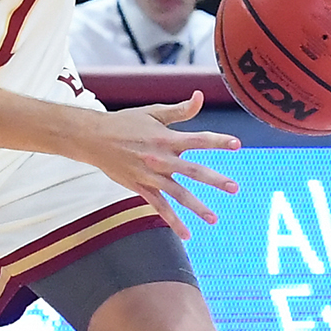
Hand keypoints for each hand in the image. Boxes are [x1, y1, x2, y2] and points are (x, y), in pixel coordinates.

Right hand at [75, 92, 239, 238]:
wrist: (93, 139)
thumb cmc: (125, 123)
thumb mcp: (153, 113)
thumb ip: (180, 110)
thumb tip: (200, 96)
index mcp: (166, 138)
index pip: (198, 139)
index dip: (218, 141)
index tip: (237, 144)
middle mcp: (160, 158)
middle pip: (192, 171)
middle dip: (215, 179)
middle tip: (234, 187)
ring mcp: (150, 176)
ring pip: (178, 194)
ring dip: (197, 207)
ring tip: (214, 219)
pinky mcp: (140, 188)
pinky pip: (159, 207)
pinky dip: (173, 221)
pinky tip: (186, 234)